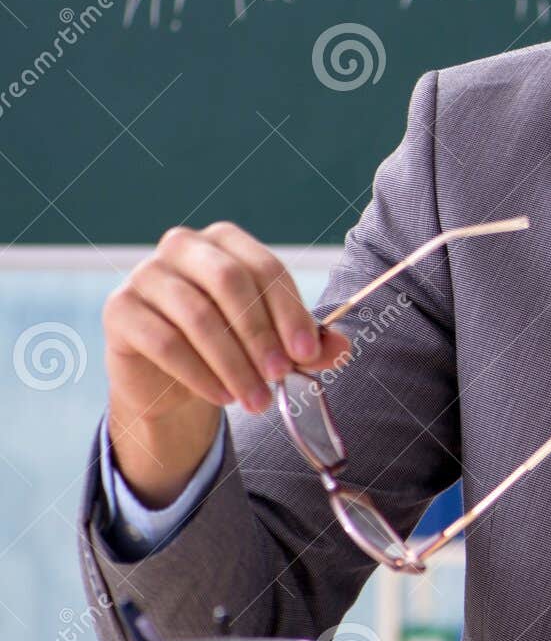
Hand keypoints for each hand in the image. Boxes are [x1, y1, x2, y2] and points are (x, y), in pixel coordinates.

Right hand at [104, 221, 351, 503]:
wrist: (170, 377)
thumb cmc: (229, 345)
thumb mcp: (273, 343)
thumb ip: (308, 343)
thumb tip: (341, 347)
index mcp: (226, 241)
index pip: (266, 268)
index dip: (290, 311)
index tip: (307, 353)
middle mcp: (183, 245)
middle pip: (230, 282)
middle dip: (261, 334)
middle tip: (280, 376)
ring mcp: (146, 274)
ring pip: (197, 315)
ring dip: (233, 362)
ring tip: (257, 399)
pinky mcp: (119, 309)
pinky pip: (163, 341)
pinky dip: (200, 374)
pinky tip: (224, 397)